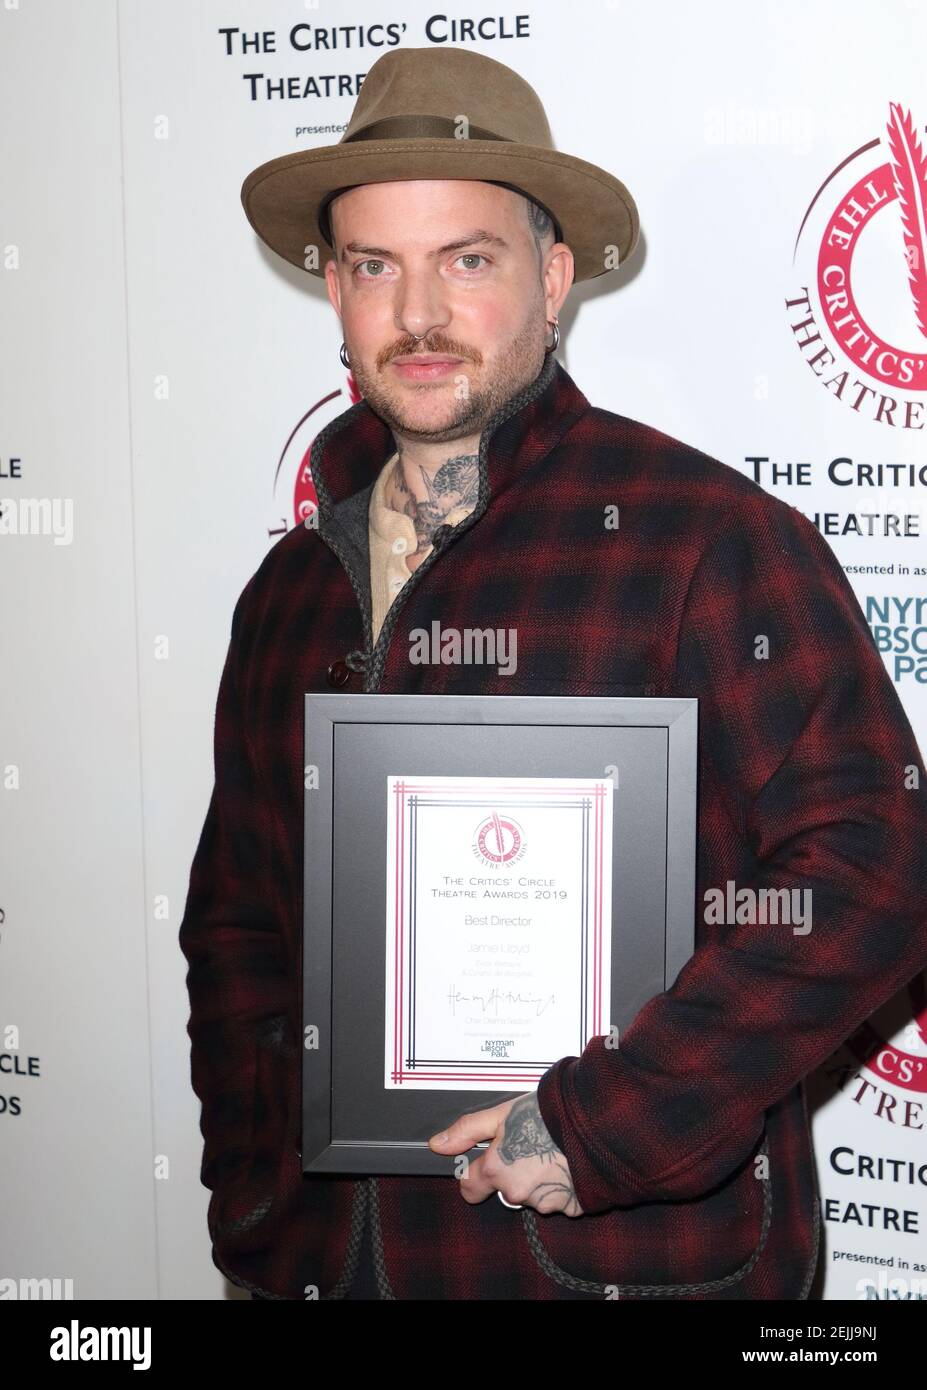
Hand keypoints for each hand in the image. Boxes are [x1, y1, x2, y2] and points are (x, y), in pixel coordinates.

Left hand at [428, 1091, 583, 1214]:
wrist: (594, 1122)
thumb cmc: (548, 1114)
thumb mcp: (501, 1114)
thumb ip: (467, 1130)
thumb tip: (438, 1143)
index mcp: (498, 1170)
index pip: (470, 1187)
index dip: (476, 1173)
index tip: (488, 1160)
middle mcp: (518, 1193)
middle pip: (504, 1189)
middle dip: (513, 1172)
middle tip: (530, 1145)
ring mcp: (546, 1203)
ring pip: (533, 1195)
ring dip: (539, 1178)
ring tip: (554, 1150)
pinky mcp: (572, 1208)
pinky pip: (560, 1199)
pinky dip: (562, 1185)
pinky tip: (570, 1164)